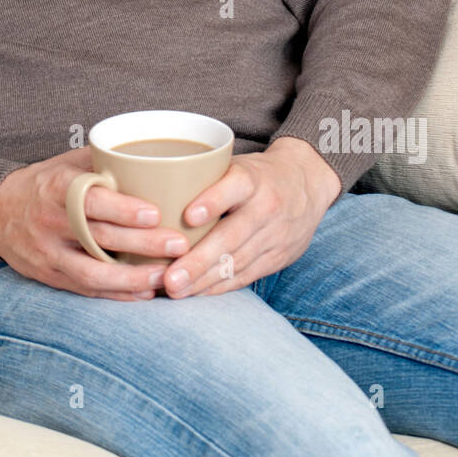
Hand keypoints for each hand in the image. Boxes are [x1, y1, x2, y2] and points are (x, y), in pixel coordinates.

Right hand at [0, 145, 193, 299]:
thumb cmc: (45, 183)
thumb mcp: (67, 164)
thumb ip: (103, 162)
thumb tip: (152, 157)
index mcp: (57, 188)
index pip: (92, 201)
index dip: (123, 209)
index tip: (156, 213)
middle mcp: (52, 222)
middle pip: (99, 238)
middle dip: (142, 244)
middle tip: (180, 244)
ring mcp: (49, 253)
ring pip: (92, 272)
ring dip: (132, 277)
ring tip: (166, 276)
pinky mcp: (49, 276)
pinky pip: (85, 290)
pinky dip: (116, 294)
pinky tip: (144, 292)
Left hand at [160, 137, 341, 299]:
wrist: (308, 181)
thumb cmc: (256, 173)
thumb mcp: (236, 163)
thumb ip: (204, 177)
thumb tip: (149, 193)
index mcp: (254, 178)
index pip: (235, 186)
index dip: (212, 201)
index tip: (188, 216)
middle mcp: (267, 206)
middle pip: (232, 236)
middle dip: (199, 261)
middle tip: (169, 278)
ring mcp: (276, 235)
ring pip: (238, 261)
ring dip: (204, 280)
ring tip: (175, 290)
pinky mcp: (279, 256)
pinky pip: (247, 275)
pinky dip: (220, 286)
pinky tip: (196, 293)